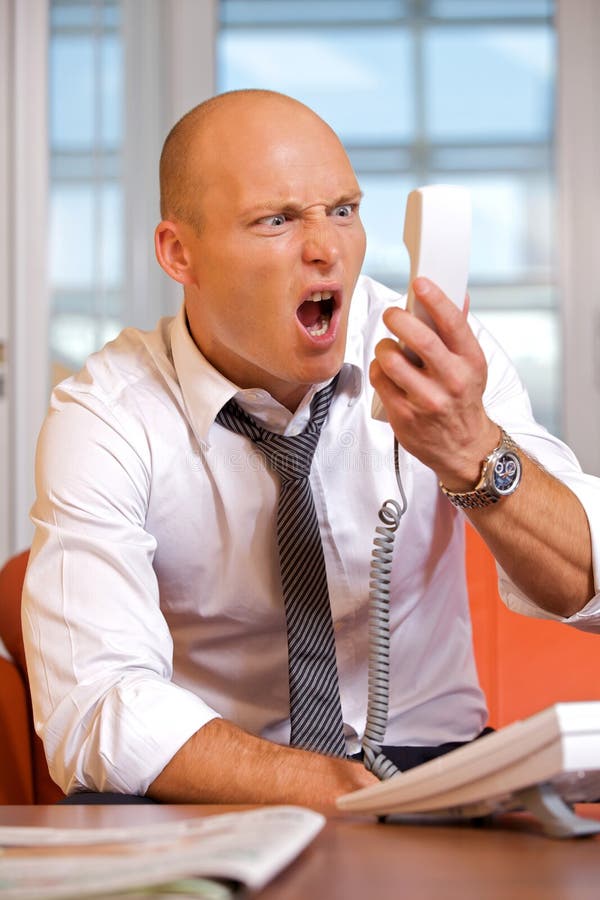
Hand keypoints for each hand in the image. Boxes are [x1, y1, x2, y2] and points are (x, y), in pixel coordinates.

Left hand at [369, 277, 498, 489]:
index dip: (435, 299)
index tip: (420, 284)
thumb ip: (459, 332)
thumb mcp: (471, 365)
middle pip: (419, 340)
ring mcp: (427, 400)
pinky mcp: (405, 415)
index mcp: (471, 362)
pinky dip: (377, 369)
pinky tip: (385, 371)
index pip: (453, 324)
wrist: (464, 448)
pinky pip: (379, 380)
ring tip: (387, 347)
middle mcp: (452, 381)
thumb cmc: (464, 401)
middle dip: (398, 319)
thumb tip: (458, 295)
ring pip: (391, 359)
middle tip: (391, 314)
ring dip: (383, 347)